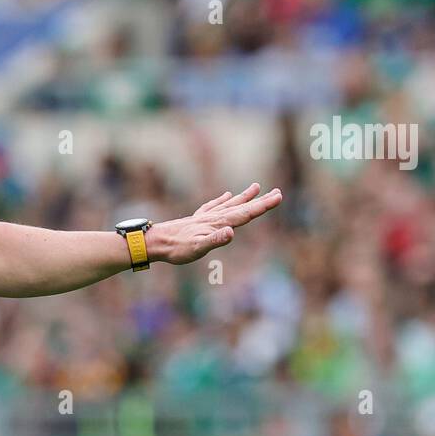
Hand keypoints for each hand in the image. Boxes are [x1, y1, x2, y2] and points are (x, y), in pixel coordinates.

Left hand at [147, 183, 281, 264]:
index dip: (262, 206)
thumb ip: (215, 240)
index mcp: (218, 224)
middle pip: (241, 207)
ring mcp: (205, 217)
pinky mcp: (196, 219)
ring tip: (255, 187)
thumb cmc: (177, 248)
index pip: (245, 214)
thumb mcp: (198, 248)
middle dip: (259, 201)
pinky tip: (225, 196)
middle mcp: (214, 217)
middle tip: (277, 192)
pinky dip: (221, 200)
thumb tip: (231, 232)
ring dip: (243, 197)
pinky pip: (213, 206)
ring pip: (228, 204)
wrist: (156, 241)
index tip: (278, 196)